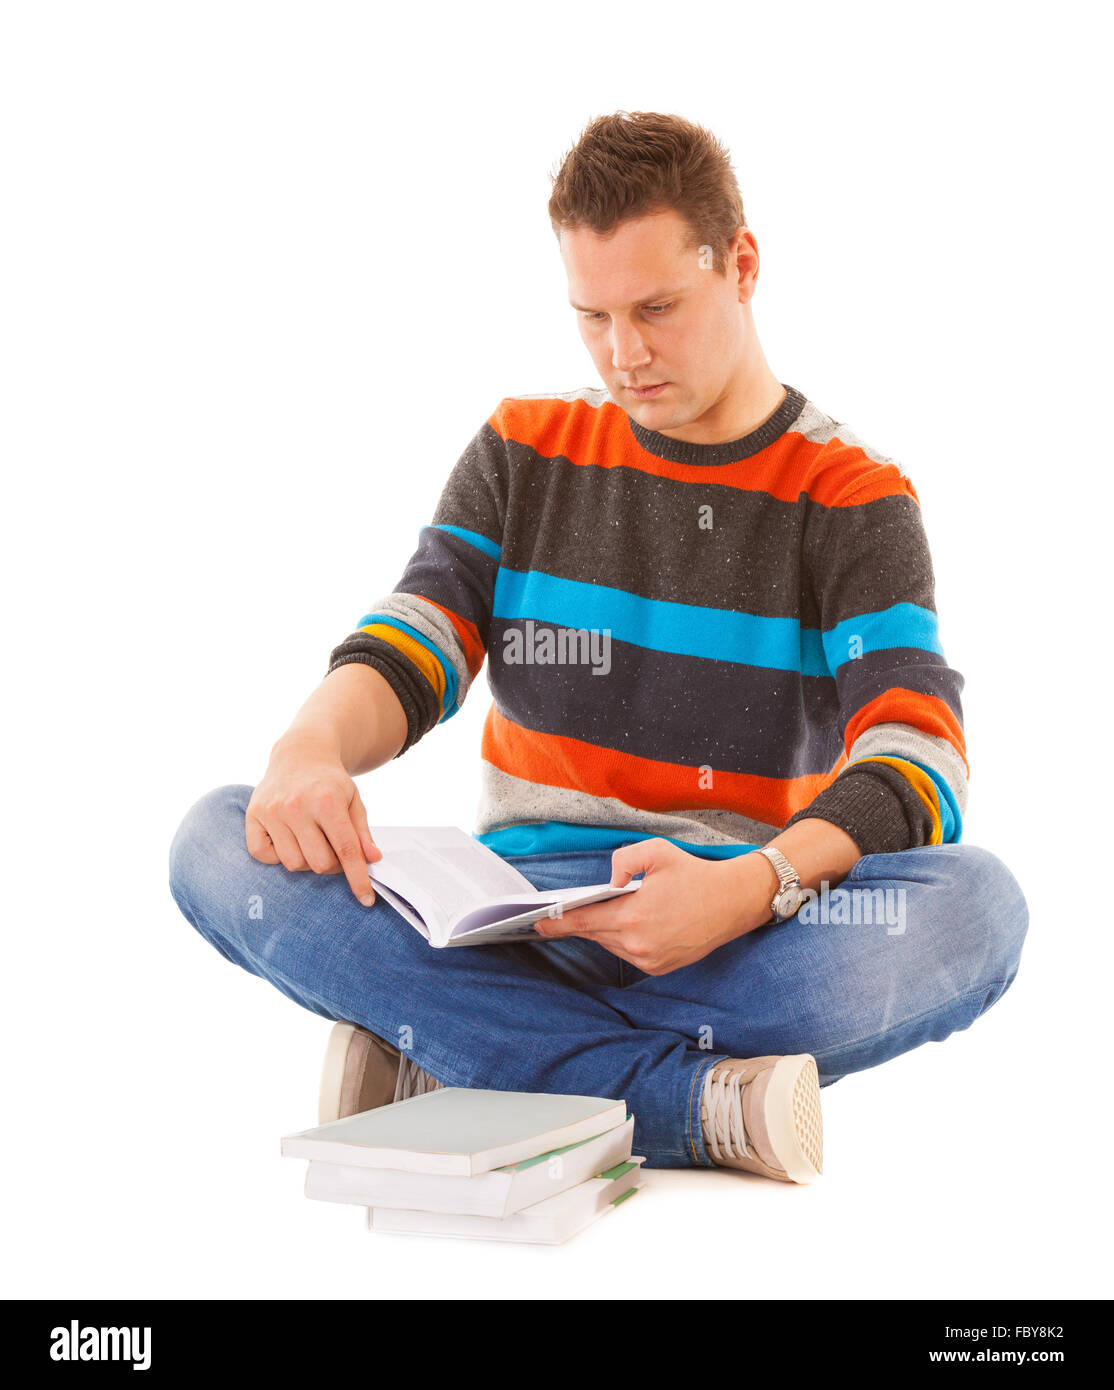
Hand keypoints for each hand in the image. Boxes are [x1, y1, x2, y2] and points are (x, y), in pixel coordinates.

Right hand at [245, 737, 381, 905]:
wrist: (299, 755)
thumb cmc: (329, 782)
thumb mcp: (353, 800)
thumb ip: (362, 833)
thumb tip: (372, 860)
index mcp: (327, 801)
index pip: (346, 850)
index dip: (358, 878)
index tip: (366, 899)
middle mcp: (296, 806)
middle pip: (319, 863)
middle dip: (333, 865)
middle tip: (335, 850)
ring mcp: (272, 811)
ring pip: (293, 864)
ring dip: (307, 860)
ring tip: (312, 840)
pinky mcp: (253, 815)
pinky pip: (264, 855)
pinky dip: (278, 856)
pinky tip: (289, 839)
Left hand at [534, 837, 773, 974]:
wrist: (732, 903)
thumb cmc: (694, 875)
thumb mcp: (657, 852)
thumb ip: (624, 860)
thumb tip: (609, 881)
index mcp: (633, 916)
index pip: (584, 922)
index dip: (557, 923)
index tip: (537, 924)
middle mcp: (638, 944)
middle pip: (596, 934)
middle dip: (581, 922)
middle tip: (562, 914)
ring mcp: (650, 960)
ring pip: (612, 945)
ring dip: (605, 930)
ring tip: (603, 913)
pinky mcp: (660, 968)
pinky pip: (629, 953)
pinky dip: (623, 939)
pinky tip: (629, 924)